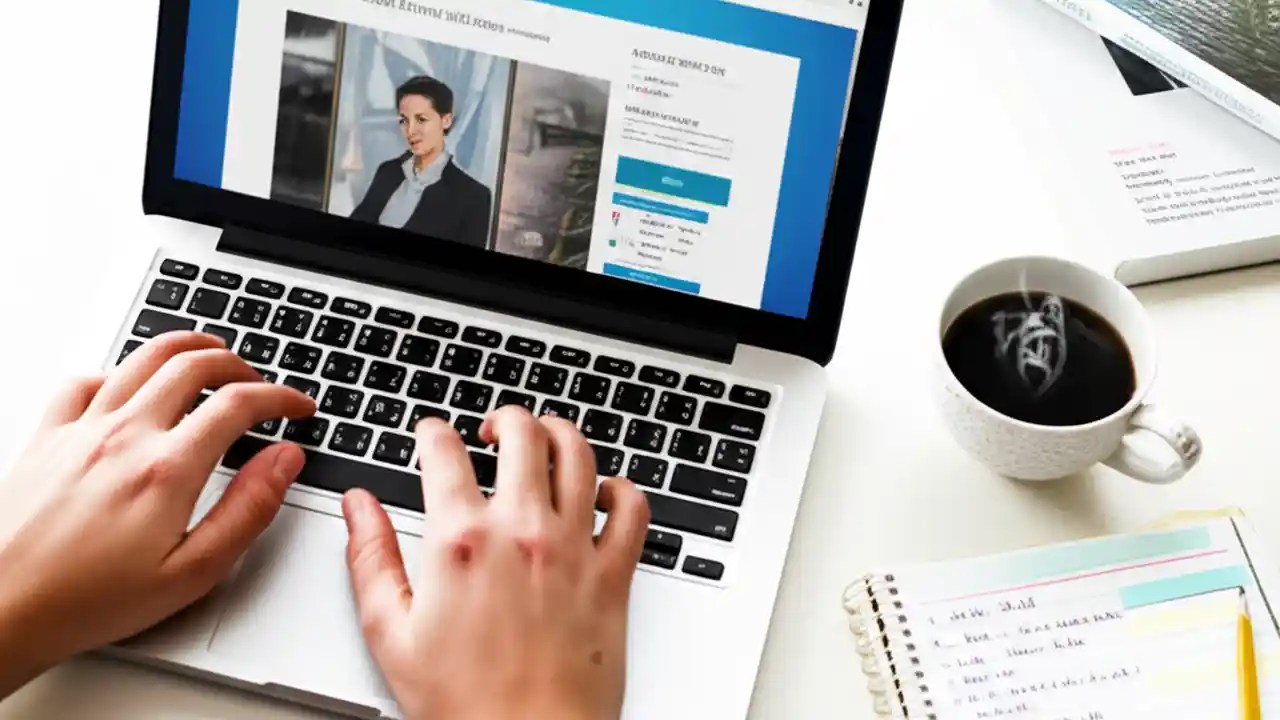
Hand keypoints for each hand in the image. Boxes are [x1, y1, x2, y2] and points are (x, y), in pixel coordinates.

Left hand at [0, 332, 314, 695]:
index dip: (281, 398)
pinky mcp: (46, 437)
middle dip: (239, 365)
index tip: (297, 408)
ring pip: (143, 358)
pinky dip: (118, 373)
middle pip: (194, 364)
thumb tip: (284, 461)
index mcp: (167, 469)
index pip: (240, 403)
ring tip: (209, 354)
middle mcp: (125, 436)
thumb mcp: (192, 573)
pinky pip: (85, 381)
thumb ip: (248, 509)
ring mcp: (81, 430)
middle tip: (258, 383)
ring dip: (186, 347)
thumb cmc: (86, 603)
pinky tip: (129, 387)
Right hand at [343, 408, 649, 719]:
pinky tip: (605, 491)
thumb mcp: (391, 633)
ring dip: (559, 432)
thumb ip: (370, 558)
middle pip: (521, 434)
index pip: (444, 452)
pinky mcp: (613, 573)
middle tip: (494, 428)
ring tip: (545, 438)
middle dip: (503, 418)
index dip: (433, 431)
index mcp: (462, 541)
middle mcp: (522, 531)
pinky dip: (622, 489)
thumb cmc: (464, 703)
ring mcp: (574, 548)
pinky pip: (632, 508)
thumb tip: (357, 506)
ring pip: (578, 454)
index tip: (432, 433)